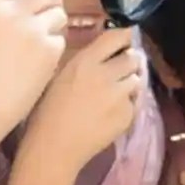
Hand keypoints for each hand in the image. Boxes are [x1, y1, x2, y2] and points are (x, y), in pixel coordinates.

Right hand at [0, 0, 67, 134]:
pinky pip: (62, 36)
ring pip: (60, 12)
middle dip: (52, 3)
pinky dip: (54, 47)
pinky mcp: (48, 47)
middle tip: (40, 22)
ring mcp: (31, 28)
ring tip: (33, 45)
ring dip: (54, 25)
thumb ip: (5, 0)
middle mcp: (10, 10)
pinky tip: (36, 62)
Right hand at [28, 29, 141, 168]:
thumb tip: (108, 53)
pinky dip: (127, 105)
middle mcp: (105, 75)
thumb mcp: (60, 76)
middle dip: (129, 63)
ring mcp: (119, 96)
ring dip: (129, 84)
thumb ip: (87, 63)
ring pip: (137, 80)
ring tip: (112, 95)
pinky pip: (135, 103)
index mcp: (85, 62)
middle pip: (133, 58)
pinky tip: (110, 114)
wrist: (54, 147)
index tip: (126, 41)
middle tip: (118, 73)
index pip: (117, 36)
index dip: (125, 37)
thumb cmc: (47, 111)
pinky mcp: (127, 115)